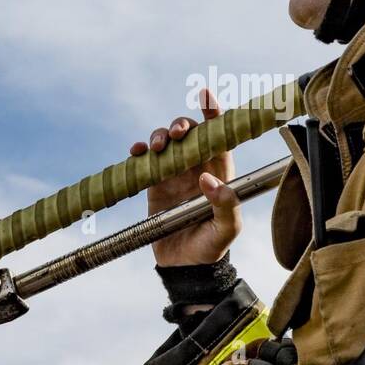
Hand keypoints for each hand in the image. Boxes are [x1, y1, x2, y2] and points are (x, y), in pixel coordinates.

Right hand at [129, 86, 241, 266]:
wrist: (184, 268)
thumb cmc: (211, 248)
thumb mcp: (226, 230)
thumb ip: (225, 206)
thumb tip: (208, 179)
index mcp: (220, 173)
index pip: (219, 137)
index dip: (214, 114)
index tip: (205, 95)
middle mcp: (197, 168)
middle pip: (189, 134)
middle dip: (181, 125)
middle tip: (175, 134)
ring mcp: (174, 174)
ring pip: (166, 143)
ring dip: (160, 136)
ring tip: (157, 147)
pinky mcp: (154, 184)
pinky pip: (146, 161)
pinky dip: (140, 152)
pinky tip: (137, 152)